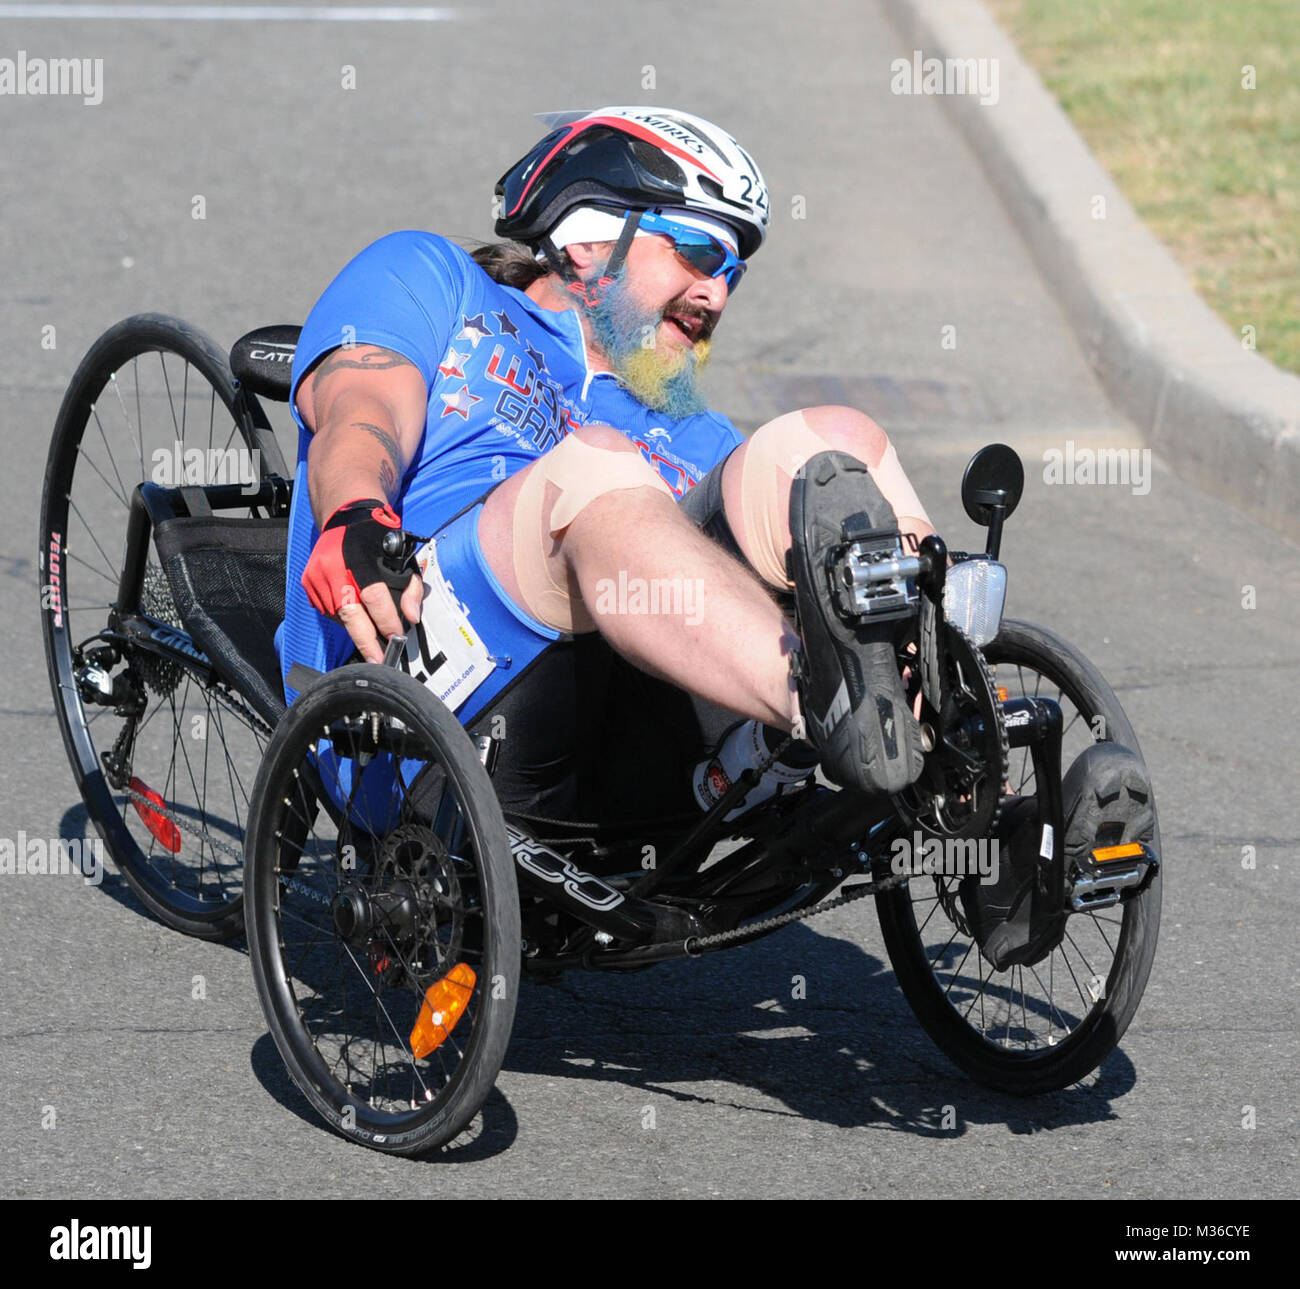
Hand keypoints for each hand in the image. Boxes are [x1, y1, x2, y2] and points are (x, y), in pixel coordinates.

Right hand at [301, 498, 423, 662]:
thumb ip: (411, 588)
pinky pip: (328, 610)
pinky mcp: (308, 581)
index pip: (373, 597)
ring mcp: (317, 575)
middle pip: (349, 613)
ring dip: (357, 629)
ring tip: (372, 638)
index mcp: (358, 556)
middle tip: (379, 660)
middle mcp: (333, 566)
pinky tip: (356, 616)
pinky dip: (343, 617)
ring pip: (339, 615)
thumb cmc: (378, 537)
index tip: (396, 637)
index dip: (385, 620)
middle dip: (366, 641)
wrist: (345, 515)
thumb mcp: (402, 556)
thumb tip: (411, 617)